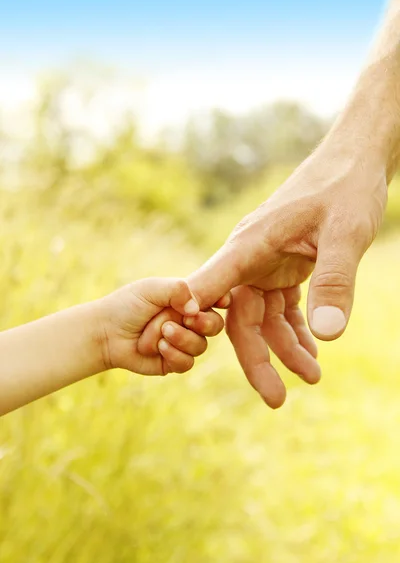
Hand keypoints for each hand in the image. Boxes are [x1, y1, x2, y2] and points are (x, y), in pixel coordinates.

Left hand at [98, 277, 224, 375]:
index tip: (220, 302)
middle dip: (205, 323)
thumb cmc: (128, 305)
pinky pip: (187, 363)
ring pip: (201, 345)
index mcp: (187, 300)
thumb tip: (197, 309)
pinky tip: (159, 347)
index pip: (215, 299)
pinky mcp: (173, 362)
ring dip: (181, 338)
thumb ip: (178, 290)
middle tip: (189, 319)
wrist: (106, 332)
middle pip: (215, 325)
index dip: (221, 301)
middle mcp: (189, 322)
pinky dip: (174, 354)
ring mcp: (182, 343)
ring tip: (162, 332)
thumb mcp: (153, 289)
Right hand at [185, 141, 387, 406]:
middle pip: (240, 317)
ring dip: (284, 349)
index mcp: (250, 244)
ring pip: (263, 318)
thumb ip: (334, 281)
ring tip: (312, 378)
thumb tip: (327, 337)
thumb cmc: (345, 187)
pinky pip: (283, 307)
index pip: (212, 285)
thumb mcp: (346, 234)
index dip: (194, 317)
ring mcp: (266, 264)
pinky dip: (297, 330)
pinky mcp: (285, 267)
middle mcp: (250, 257)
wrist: (354, 162)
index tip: (174, 347)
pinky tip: (312, 351)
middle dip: (257, 359)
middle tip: (276, 400)